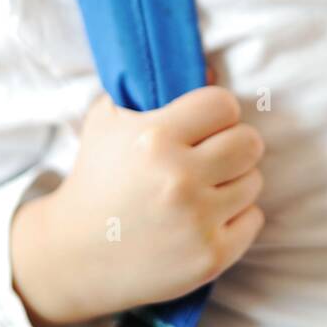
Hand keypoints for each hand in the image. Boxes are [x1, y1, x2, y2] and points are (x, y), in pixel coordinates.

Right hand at [12, 82, 264, 326]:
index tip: (204, 125)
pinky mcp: (210, 256)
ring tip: (204, 188)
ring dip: (233, 181)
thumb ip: (150, 86)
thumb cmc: (95, 179)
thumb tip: (209, 70)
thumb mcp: (107, 120)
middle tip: (211, 155)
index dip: (216, 113)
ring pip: (253, 180)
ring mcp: (197, 221)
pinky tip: (208, 216)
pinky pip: (254, 219)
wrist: (72, 255)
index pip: (224, 105)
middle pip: (249, 142)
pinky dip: (237, 216)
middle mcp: (179, 179)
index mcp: (155, 139)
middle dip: (232, 144)